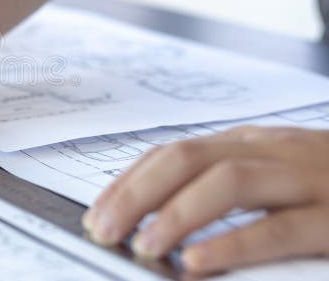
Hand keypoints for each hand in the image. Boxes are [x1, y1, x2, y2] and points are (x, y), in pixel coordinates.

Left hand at [82, 126, 328, 273]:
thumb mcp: (274, 174)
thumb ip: (224, 185)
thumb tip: (155, 215)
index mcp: (251, 143)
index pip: (173, 152)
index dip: (129, 181)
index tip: (98, 212)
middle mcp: (274, 152)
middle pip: (189, 158)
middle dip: (136, 193)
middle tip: (102, 229)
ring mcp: (310, 179)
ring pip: (229, 182)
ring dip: (176, 214)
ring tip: (142, 246)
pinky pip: (279, 228)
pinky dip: (233, 244)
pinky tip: (198, 263)